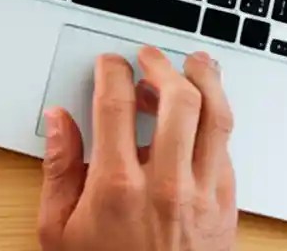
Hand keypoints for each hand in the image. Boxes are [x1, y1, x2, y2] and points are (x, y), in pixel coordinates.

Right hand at [38, 47, 236, 250]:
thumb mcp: (58, 230)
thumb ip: (58, 169)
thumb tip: (59, 121)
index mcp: (117, 186)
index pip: (117, 103)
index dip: (112, 71)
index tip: (108, 63)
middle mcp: (167, 185)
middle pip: (179, 99)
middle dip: (163, 65)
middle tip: (149, 56)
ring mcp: (203, 196)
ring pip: (218, 119)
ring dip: (207, 82)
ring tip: (197, 63)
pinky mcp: (227, 208)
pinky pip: (227, 150)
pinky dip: (216, 123)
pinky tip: (203, 114)